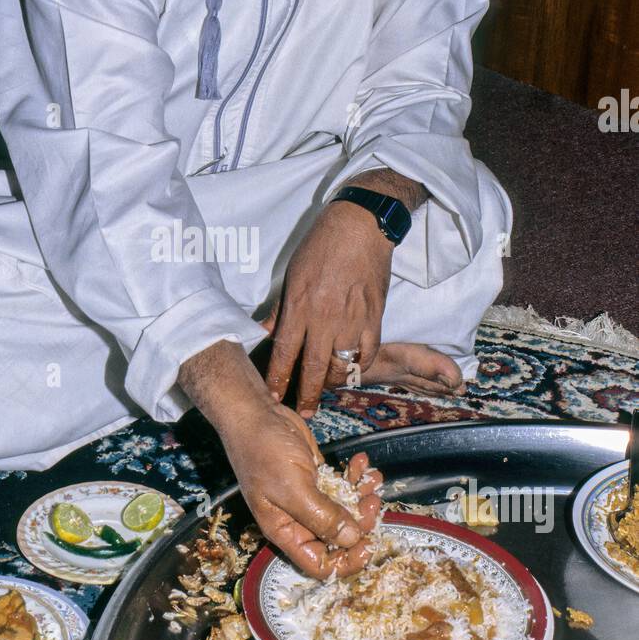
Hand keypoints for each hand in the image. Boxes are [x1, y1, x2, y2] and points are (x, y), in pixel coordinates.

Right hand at [220, 399, 380, 577]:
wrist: (255, 413)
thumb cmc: (263, 452)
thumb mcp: (293, 489)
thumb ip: (322, 517)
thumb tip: (352, 539)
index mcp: (287, 531)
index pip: (320, 564)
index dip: (346, 561)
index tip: (367, 542)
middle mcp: (299, 519)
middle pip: (339, 538)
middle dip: (360, 522)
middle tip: (371, 500)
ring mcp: (310, 497)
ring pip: (346, 511)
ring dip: (363, 497)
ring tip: (370, 477)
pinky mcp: (318, 477)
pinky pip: (344, 486)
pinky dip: (356, 477)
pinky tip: (360, 461)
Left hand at [262, 201, 392, 417]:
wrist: (361, 226)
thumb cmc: (322, 246)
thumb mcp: (293, 274)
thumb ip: (281, 310)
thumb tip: (265, 334)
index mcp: (300, 306)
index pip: (284, 353)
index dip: (277, 378)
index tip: (273, 396)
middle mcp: (324, 318)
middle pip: (313, 368)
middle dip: (306, 395)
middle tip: (304, 413)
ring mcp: (352, 320)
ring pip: (341, 366)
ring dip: (332, 381)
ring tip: (325, 385)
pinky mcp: (375, 317)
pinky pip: (367, 353)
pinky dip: (360, 365)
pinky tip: (353, 368)